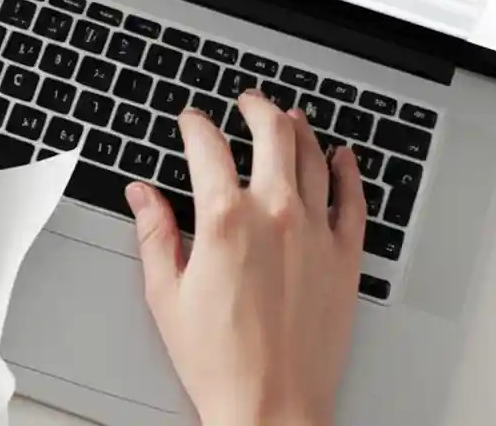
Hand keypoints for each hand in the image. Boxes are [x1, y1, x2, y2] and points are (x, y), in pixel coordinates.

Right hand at [126, 91, 365, 425]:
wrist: (271, 405)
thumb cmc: (218, 359)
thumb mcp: (165, 293)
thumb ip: (154, 233)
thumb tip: (142, 196)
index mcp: (223, 220)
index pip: (208, 147)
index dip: (195, 125)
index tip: (191, 120)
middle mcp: (274, 215)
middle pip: (272, 134)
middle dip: (255, 108)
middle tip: (247, 101)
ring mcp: (315, 233)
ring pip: (314, 157)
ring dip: (299, 128)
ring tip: (290, 116)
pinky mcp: (345, 258)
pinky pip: (353, 199)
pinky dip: (348, 170)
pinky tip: (342, 156)